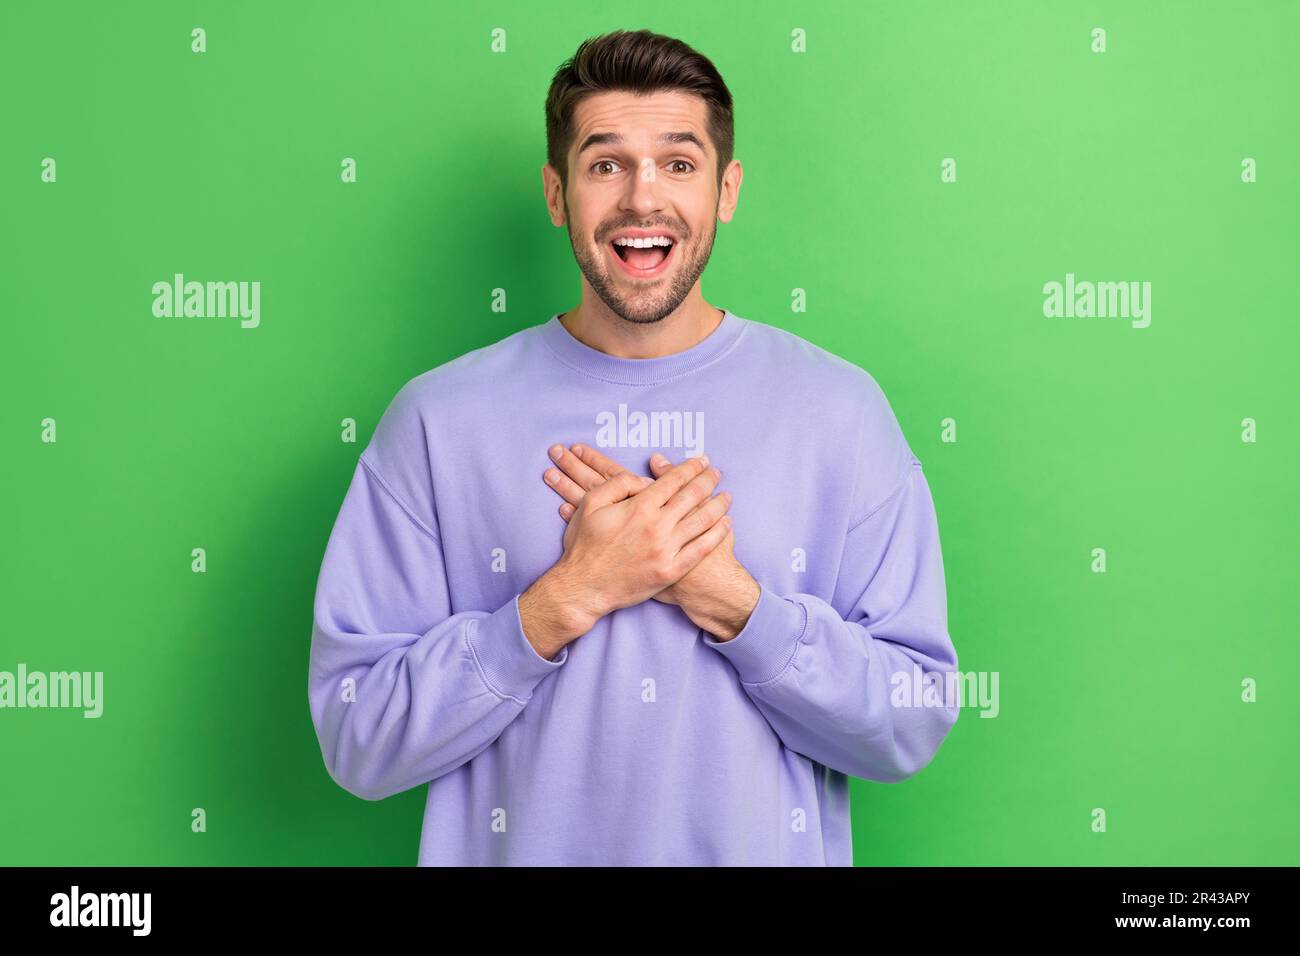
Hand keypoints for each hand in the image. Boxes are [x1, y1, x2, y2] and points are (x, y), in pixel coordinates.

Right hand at [547, 451, 732, 622]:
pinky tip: (726, 524)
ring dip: (719, 505)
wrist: (584, 587)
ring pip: (702, 520)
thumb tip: (645, 478)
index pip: (673, 480)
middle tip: (717, 473)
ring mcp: (666, 550)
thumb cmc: (585, 545)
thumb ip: (617, 484)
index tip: (701, 460)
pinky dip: (717, 535)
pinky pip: (701, 549)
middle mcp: (657, 526)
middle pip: (692, 496)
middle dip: (708, 480)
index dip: (690, 467)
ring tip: (727, 495)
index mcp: (639, 506)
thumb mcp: (590, 504)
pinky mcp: (671, 571)